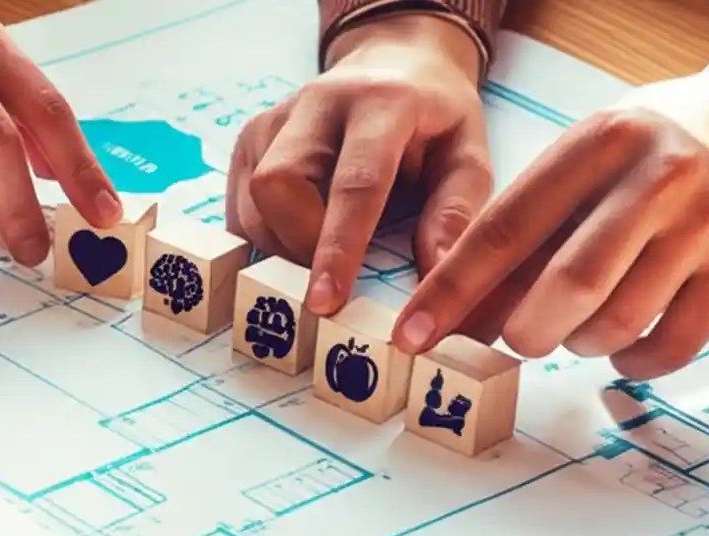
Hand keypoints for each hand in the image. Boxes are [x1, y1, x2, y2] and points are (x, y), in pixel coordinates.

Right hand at [227, 13, 489, 314]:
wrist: (394, 61)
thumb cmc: (434, 117)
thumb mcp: (469, 155)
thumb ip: (454, 215)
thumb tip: (433, 286)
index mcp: (382, 104)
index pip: (354, 182)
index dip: (338, 247)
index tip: (327, 301)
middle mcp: (317, 104)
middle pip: (277, 185)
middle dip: (297, 247)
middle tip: (331, 282)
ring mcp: (274, 118)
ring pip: (250, 201)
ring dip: (281, 248)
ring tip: (320, 262)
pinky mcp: (250, 138)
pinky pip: (240, 205)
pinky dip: (265, 239)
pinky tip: (297, 243)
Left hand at [394, 69, 708, 378]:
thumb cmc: (654, 150)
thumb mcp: (588, 156)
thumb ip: (534, 225)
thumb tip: (469, 312)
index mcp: (597, 141)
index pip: (505, 227)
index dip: (451, 289)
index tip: (412, 334)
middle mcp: (654, 177)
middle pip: (567, 285)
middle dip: (525, 331)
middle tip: (518, 337)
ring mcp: (705, 224)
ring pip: (617, 322)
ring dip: (579, 344)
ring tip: (577, 327)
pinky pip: (671, 347)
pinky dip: (631, 364)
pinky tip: (621, 349)